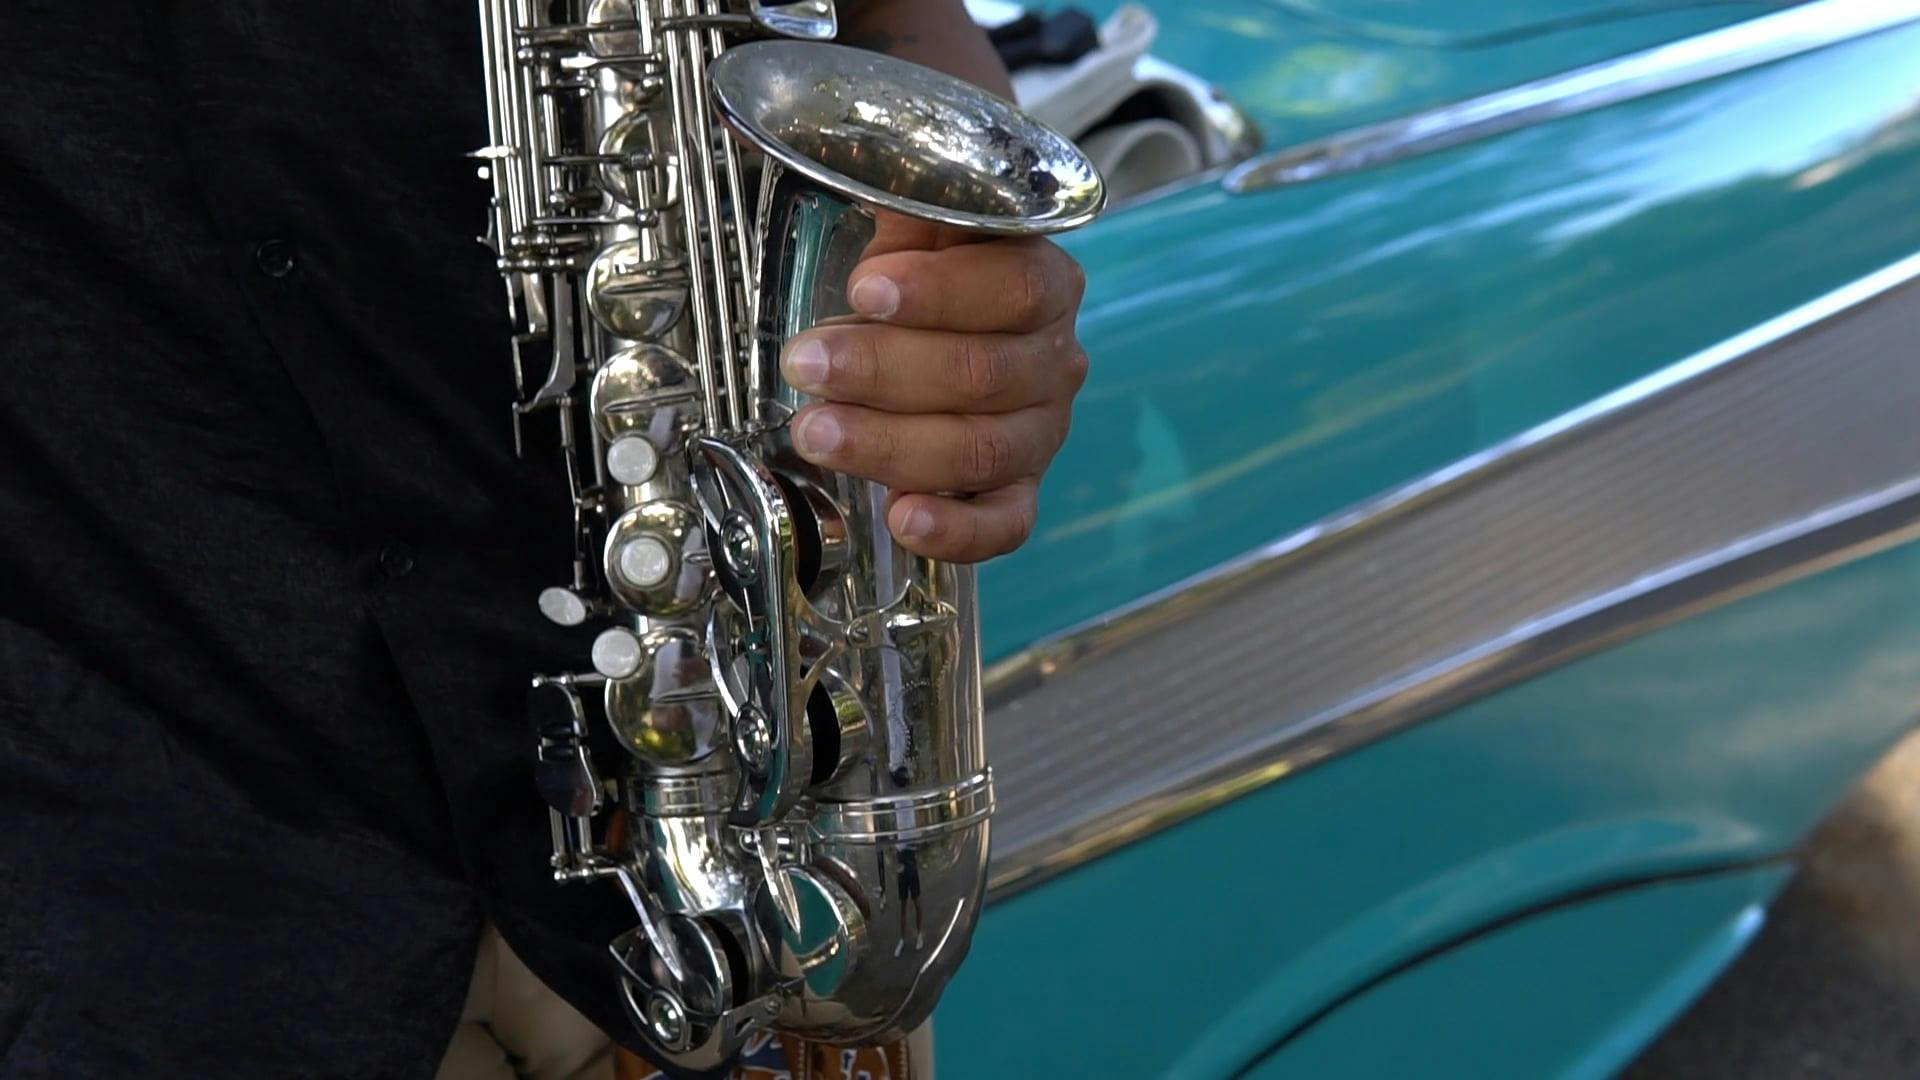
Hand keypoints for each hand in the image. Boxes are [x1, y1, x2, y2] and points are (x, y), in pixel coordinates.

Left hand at [779, 215, 1089, 562]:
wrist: (946, 308)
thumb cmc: (922, 266)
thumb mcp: (913, 223)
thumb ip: (895, 203)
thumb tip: (826, 162)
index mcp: (1043, 280)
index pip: (1011, 288)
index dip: (939, 294)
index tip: (864, 290)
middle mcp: (1053, 358)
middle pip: (985, 374)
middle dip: (884, 373)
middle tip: (806, 364)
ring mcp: (1040, 430)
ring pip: (984, 449)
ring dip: (893, 445)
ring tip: (817, 434)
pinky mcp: (1019, 489)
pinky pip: (1006, 522)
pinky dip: (958, 530)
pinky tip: (904, 519)